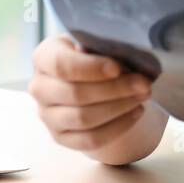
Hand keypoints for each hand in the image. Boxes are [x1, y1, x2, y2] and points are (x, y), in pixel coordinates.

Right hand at [29, 35, 151, 151]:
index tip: (118, 68)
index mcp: (44, 57)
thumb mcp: (98, 44)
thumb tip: (120, 62)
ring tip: (143, 96)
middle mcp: (39, 87)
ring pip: (83, 118)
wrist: (95, 80)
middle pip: (75, 94)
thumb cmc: (97, 56)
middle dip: (115, 89)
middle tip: (144, 84)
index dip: (90, 68)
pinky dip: (118, 126)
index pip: (61, 64)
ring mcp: (47, 115)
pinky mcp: (61, 137)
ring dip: (119, 107)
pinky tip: (136, 111)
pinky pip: (90, 139)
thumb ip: (103, 48)